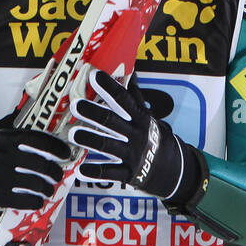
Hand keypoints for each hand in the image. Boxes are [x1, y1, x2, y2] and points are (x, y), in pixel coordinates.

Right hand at [0, 119, 70, 208]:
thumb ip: (13, 124)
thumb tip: (29, 106)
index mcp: (7, 139)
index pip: (40, 141)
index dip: (57, 148)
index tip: (66, 153)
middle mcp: (6, 157)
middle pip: (42, 165)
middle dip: (55, 171)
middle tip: (58, 174)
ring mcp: (2, 178)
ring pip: (36, 184)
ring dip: (47, 187)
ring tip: (49, 188)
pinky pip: (24, 201)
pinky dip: (36, 201)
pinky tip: (39, 199)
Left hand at [70, 70, 186, 199]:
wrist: (172, 167)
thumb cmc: (152, 136)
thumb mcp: (146, 115)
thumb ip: (134, 96)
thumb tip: (129, 71)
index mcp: (140, 117)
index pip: (123, 99)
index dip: (108, 87)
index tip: (94, 75)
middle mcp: (136, 134)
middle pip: (112, 121)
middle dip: (94, 113)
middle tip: (76, 105)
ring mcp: (132, 154)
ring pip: (108, 146)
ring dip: (90, 139)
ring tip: (73, 134)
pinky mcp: (128, 173)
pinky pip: (110, 173)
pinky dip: (95, 172)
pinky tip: (81, 170)